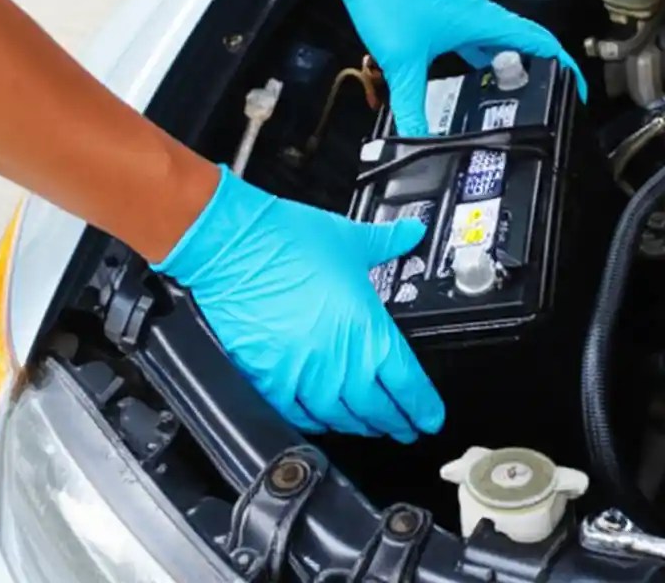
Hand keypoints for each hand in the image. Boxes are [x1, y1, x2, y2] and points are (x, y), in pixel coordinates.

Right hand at [154, 165, 443, 440]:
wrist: (234, 248)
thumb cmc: (289, 241)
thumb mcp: (352, 239)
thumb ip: (387, 242)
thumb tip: (412, 233)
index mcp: (368, 330)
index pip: (407, 382)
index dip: (422, 407)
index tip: (430, 418)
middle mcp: (340, 361)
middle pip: (376, 408)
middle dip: (395, 422)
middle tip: (404, 429)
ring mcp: (304, 375)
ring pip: (339, 417)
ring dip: (358, 425)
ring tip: (368, 427)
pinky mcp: (268, 380)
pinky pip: (297, 414)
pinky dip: (314, 422)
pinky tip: (321, 421)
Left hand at [306, 0, 586, 136]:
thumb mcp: (401, 61)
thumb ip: (411, 106)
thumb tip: (416, 140)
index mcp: (485, 22)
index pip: (542, 43)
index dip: (565, 67)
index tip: (576, 91)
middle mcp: (481, 16)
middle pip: (525, 48)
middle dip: (537, 77)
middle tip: (538, 110)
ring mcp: (465, 16)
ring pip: (499, 46)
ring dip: (507, 71)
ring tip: (509, 103)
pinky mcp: (447, 17)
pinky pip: (477, 44)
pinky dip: (481, 63)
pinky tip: (470, 84)